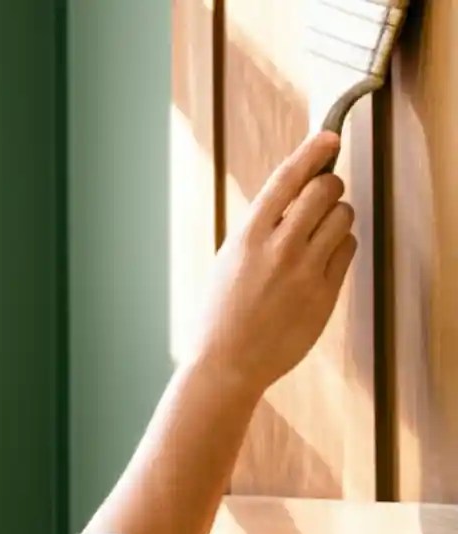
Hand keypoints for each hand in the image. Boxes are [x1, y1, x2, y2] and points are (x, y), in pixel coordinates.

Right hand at [187, 130, 357, 396]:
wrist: (227, 362)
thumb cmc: (221, 311)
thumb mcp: (228, 259)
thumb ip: (259, 227)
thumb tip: (294, 194)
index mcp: (247, 236)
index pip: (287, 179)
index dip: (312, 151)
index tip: (329, 136)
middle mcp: (279, 248)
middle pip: (326, 190)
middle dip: (328, 186)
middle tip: (321, 195)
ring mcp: (305, 271)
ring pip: (343, 217)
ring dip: (336, 216)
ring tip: (317, 233)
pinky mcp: (325, 293)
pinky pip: (347, 250)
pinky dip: (339, 246)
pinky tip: (321, 259)